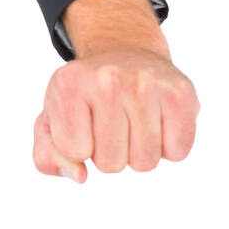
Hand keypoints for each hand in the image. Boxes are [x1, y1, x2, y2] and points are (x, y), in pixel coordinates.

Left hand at [33, 49, 200, 182]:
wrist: (125, 52)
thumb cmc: (86, 96)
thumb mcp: (53, 120)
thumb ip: (48, 156)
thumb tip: (79, 175)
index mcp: (68, 83)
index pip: (74, 152)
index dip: (79, 146)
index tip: (84, 120)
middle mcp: (108, 79)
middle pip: (111, 163)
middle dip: (109, 152)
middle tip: (112, 121)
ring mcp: (146, 83)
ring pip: (145, 162)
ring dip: (138, 152)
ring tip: (133, 120)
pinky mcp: (180, 92)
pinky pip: (177, 152)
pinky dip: (168, 147)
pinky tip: (157, 121)